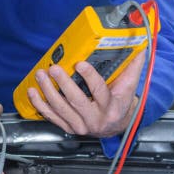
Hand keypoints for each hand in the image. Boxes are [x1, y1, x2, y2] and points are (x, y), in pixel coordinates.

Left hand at [28, 53, 143, 136]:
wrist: (116, 126)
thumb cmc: (121, 102)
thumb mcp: (129, 86)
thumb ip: (133, 66)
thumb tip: (140, 45)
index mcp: (112, 106)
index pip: (100, 91)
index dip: (89, 77)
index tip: (80, 64)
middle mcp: (96, 118)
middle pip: (76, 101)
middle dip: (63, 83)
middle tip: (54, 68)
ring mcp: (81, 125)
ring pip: (61, 109)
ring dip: (48, 91)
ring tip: (40, 75)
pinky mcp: (69, 128)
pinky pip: (52, 117)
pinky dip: (40, 105)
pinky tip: (33, 92)